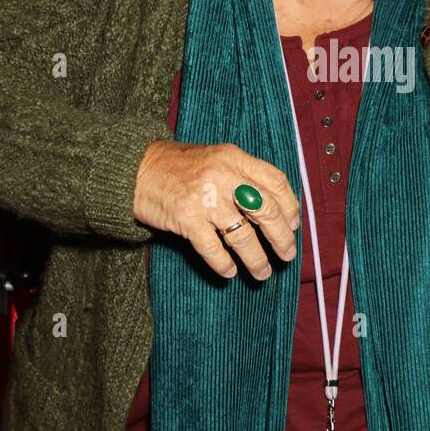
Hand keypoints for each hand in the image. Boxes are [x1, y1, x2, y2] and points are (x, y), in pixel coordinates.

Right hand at [134, 140, 300, 280]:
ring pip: (243, 235)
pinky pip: (213, 248)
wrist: (136, 168)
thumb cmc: (179, 166)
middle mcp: (224, 176)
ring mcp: (205, 198)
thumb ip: (244, 176)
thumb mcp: (217, 158)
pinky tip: (229, 272)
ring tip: (263, 272)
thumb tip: (275, 209)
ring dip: (256, 259)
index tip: (293, 224)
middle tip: (287, 254)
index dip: (290, 207)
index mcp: (235, 158)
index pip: (276, 182)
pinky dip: (224, 264)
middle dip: (282, 238)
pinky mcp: (186, 218)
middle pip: (266, 211)